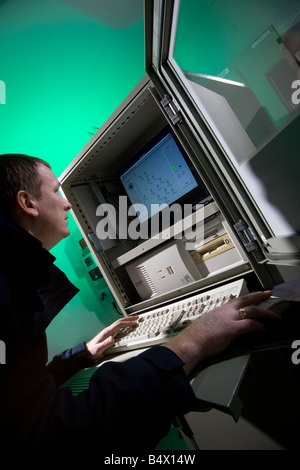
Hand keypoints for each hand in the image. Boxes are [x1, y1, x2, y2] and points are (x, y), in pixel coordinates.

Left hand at [86, 316, 138, 360]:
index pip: (119, 324)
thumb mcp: (99, 349)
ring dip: (127, 321)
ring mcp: (108, 332)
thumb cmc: (92, 351)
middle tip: (137, 317)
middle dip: (129, 318)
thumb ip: (105, 344)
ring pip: (119, 324)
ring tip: (134, 320)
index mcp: (107, 332)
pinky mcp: (109, 335)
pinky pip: (118, 328)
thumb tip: (112, 338)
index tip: (135, 323)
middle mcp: (108, 330)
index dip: (128, 323)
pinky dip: (124, 326)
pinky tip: (126, 328)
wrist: (86, 352)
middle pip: (120, 321)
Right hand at [164, 290, 280, 374]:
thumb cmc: (195, 338)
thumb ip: (217, 325)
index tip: (253, 296)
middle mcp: (225, 311)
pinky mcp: (232, 328)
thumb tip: (221, 330)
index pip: (236, 300)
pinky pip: (251, 325)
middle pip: (246, 300)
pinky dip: (260, 327)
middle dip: (259, 296)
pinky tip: (265, 330)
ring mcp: (229, 318)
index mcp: (218, 310)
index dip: (246, 298)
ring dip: (266, 313)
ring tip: (275, 317)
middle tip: (269, 294)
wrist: (190, 343)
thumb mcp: (208, 326)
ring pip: (252, 310)